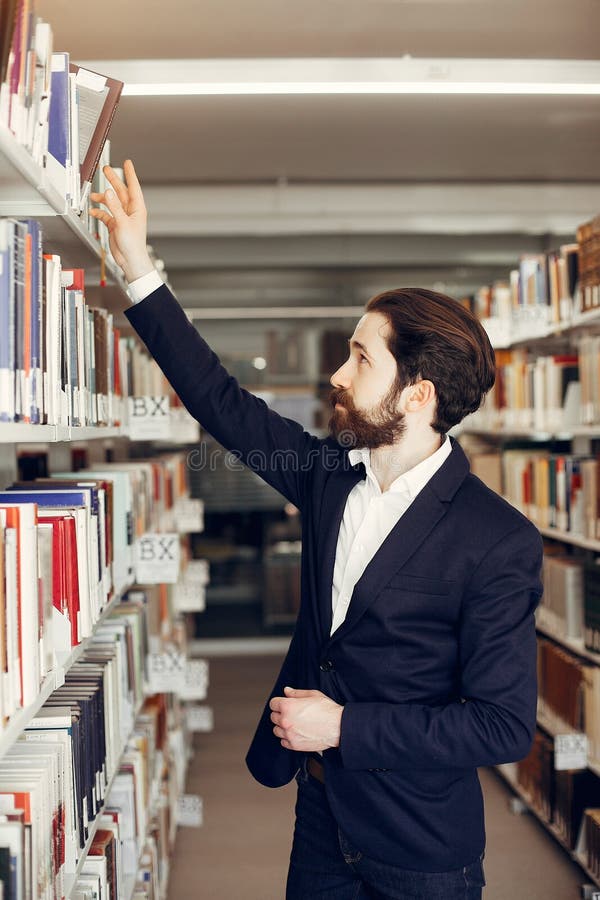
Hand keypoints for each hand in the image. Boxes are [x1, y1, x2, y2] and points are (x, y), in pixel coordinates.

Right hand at [89, 159, 153, 282]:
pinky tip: (93, 211)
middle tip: (105, 169)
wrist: (130, 260)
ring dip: (103, 198)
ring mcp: (122, 218)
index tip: (127, 163)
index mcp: (137, 208)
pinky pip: (106, 215)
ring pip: (111, 203)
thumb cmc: (133, 244)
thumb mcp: (122, 223)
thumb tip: (109, 192)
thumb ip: (114, 207)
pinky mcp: (115, 225)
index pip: (133, 186)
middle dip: (113, 180)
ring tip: (93, 195)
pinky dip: (99, 212)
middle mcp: (130, 211)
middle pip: (120, 191)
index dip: (130, 174)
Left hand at [269, 687, 342, 751]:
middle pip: (273, 717)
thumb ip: (296, 693)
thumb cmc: (328, 711)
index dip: (279, 702)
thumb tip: (287, 691)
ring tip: (294, 723)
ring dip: (282, 726)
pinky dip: (287, 738)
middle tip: (291, 713)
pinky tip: (296, 732)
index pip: (273, 703)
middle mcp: (286, 721)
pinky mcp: (294, 745)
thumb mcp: (312, 694)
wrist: (338, 727)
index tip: (283, 703)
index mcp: (288, 706)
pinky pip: (283, 742)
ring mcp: (289, 734)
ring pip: (276, 730)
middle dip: (280, 713)